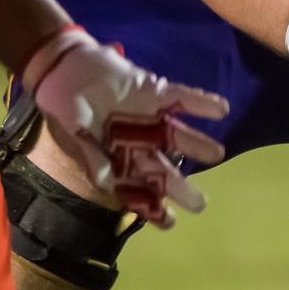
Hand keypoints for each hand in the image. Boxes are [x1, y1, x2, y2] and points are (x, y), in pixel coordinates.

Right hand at [24, 27, 228, 227]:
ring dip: (197, 144)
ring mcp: (149, 118)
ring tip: (217, 154)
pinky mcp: (154, 92)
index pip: (137, 189)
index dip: (152, 207)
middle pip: (162, 169)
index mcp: (117, 159)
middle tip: (201, 204)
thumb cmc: (67, 105)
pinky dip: (200, 103)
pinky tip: (221, 109)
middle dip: (180, 187)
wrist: (67, 66)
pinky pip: (180, 98)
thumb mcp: (73, 131)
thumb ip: (90, 156)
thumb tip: (107, 182)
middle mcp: (138, 143)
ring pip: (177, 136)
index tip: (170, 223)